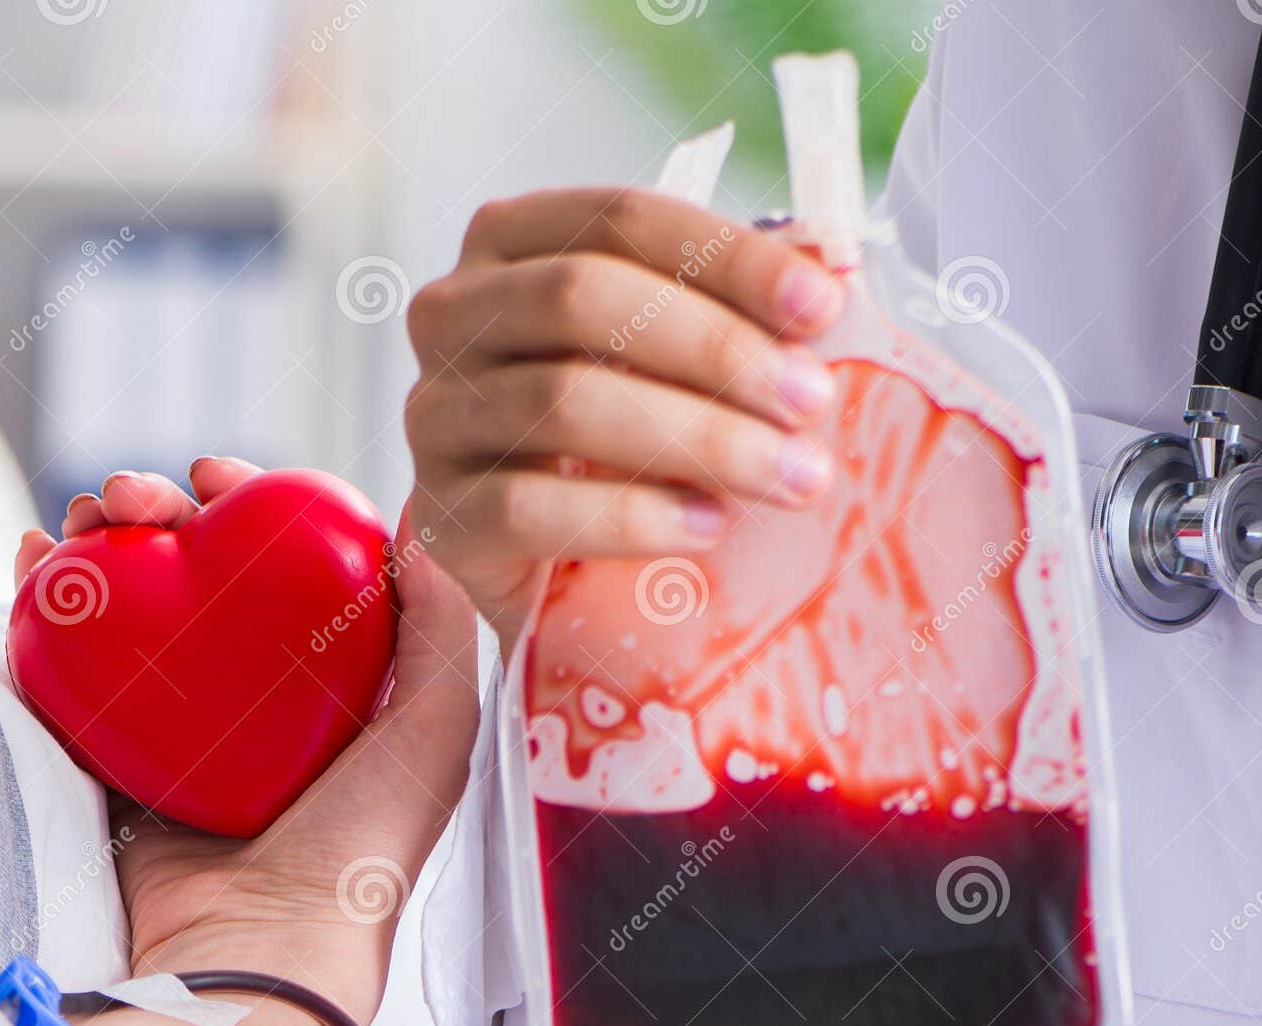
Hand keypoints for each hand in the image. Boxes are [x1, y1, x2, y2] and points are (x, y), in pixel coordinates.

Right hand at [14, 458, 479, 1018]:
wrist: (260, 953)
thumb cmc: (360, 849)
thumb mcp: (435, 733)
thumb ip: (442, 633)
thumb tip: (418, 528)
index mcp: (335, 694)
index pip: (290, 571)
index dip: (255, 508)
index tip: (220, 475)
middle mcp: (260, 709)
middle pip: (204, 578)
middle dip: (161, 515)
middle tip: (127, 493)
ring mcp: (186, 737)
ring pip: (137, 611)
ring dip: (101, 547)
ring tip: (75, 519)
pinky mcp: (120, 769)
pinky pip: (80, 672)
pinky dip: (52, 610)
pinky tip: (33, 562)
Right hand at [404, 187, 845, 658]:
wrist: (549, 570)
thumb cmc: (619, 444)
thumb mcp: (668, 361)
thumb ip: (725, 309)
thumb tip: (826, 275)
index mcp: (509, 243)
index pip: (620, 219)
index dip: (728, 257)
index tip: (821, 309)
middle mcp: (453, 314)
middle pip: (583, 299)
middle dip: (715, 349)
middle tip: (810, 403)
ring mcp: (434, 415)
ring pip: (563, 402)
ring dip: (696, 437)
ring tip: (787, 478)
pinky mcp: (440, 514)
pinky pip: (528, 508)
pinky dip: (630, 517)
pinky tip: (706, 528)